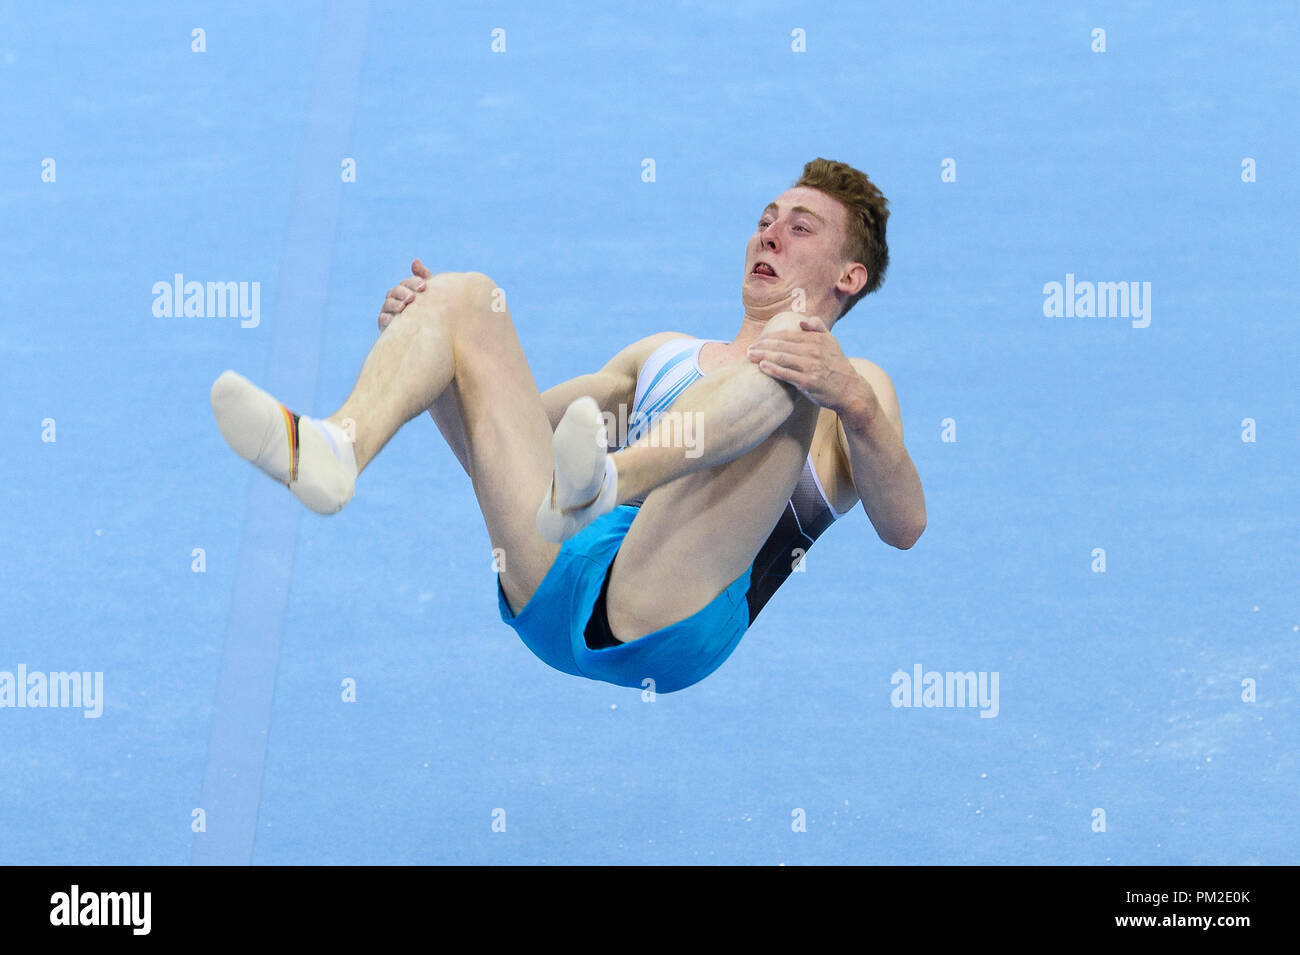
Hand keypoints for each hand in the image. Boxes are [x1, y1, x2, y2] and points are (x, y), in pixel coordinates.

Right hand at [377, 259, 432, 331]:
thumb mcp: (427, 294)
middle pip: (396, 291)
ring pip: (388, 303)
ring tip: (403, 307)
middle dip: (403, 293)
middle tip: (412, 297)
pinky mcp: (385, 324)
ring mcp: (389, 310)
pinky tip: (394, 319)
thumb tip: (415, 261)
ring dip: (395, 304)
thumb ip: (423, 276)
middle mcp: (395, 298)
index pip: (407, 282)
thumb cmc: (427, 310)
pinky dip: (388, 318)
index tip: (423, 286)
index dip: (414, 282)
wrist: (425, 333)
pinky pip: (383, 319)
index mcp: (406, 289)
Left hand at [746, 314, 871, 412]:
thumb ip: (818, 326)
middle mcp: (814, 351)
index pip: (787, 335)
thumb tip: (801, 320)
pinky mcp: (808, 382)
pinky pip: (787, 374)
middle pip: (782, 345)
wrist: (849, 389)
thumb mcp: (831, 341)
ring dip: (763, 355)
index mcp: (817, 339)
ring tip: (750, 355)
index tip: (758, 340)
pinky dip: (773, 369)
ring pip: (782, 358)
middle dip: (763, 345)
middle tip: (749, 348)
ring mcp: (811, 366)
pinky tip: (762, 366)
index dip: (770, 336)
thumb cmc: (835, 364)